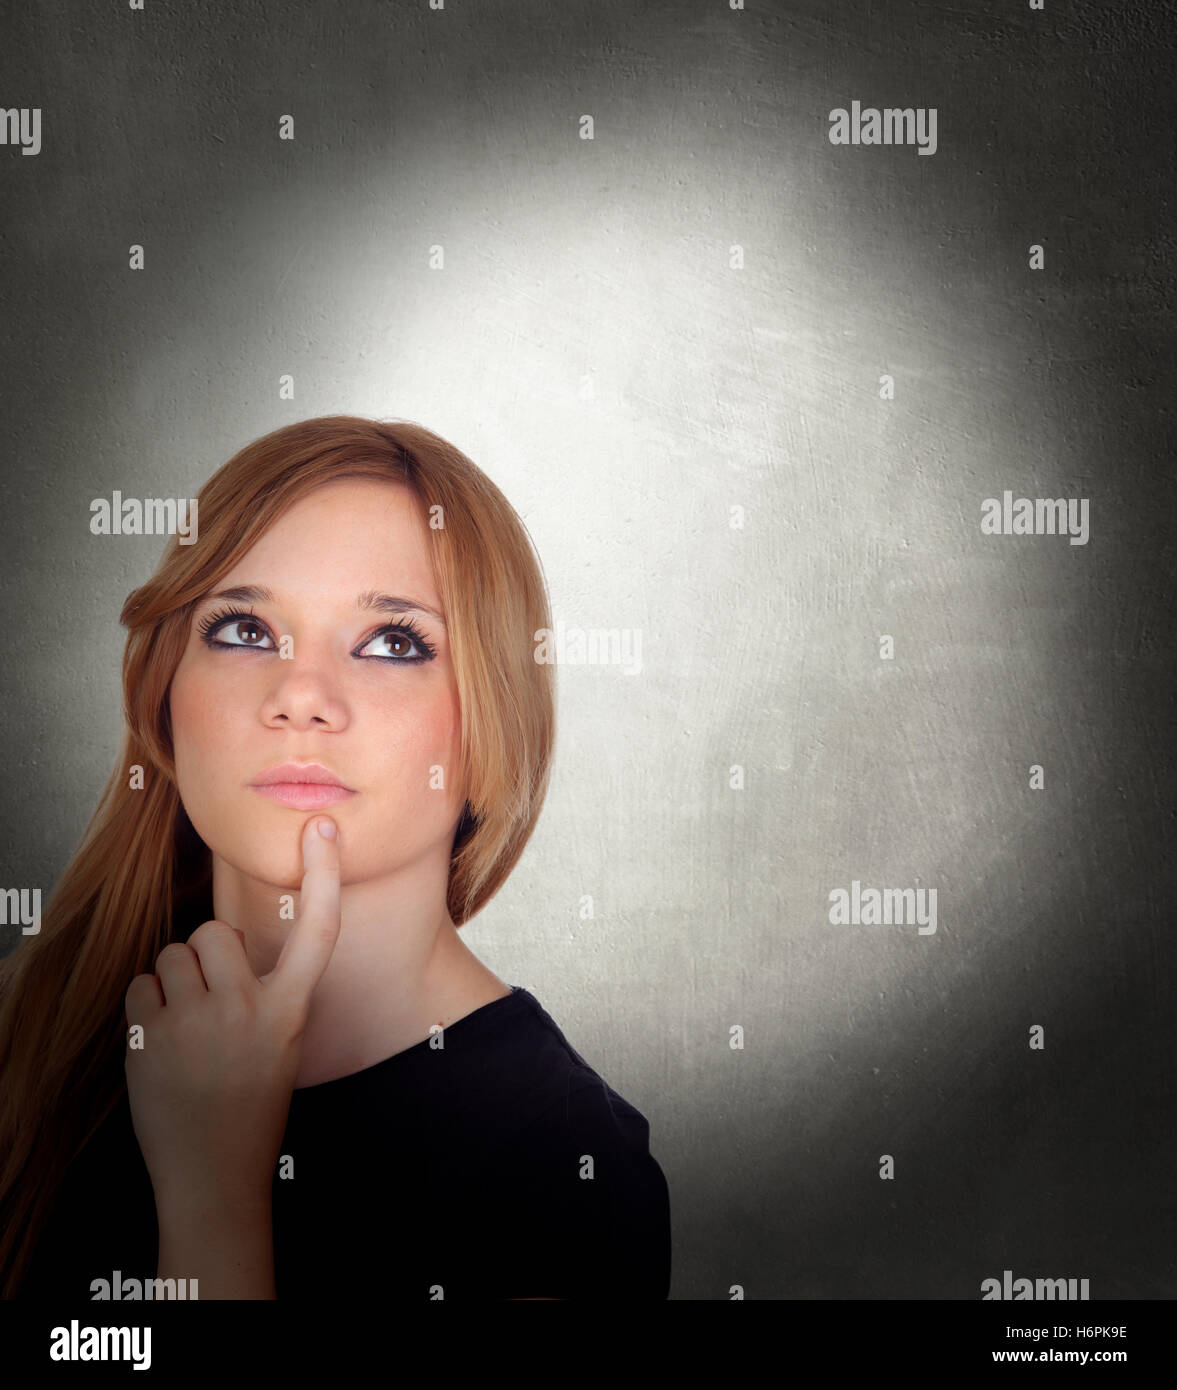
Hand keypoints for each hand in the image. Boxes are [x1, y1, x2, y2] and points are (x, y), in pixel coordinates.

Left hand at [125, 815, 340, 1216]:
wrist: (212, 1174)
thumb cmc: (251, 1105)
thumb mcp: (282, 1044)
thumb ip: (267, 993)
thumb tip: (227, 944)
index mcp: (289, 1011)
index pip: (317, 931)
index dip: (323, 875)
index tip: (321, 828)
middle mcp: (247, 1009)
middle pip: (214, 932)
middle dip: (206, 955)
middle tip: (211, 996)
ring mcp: (196, 1022)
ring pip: (173, 954)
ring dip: (174, 980)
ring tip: (186, 1023)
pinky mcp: (150, 1037)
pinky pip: (141, 985)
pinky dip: (146, 1005)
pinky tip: (162, 1040)